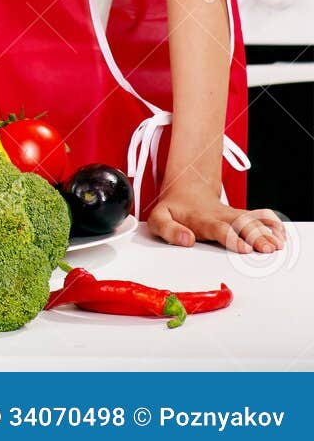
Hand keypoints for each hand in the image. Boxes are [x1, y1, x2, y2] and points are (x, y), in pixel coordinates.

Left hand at [147, 185, 286, 252]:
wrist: (186, 191)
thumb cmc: (174, 210)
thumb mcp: (159, 218)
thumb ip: (168, 230)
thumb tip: (187, 240)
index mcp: (202, 219)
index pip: (218, 228)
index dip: (231, 237)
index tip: (243, 247)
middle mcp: (221, 216)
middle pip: (241, 224)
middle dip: (256, 236)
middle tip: (268, 248)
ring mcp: (233, 215)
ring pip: (253, 221)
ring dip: (267, 232)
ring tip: (278, 245)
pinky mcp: (241, 216)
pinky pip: (259, 218)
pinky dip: (271, 224)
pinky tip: (281, 234)